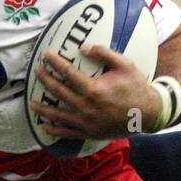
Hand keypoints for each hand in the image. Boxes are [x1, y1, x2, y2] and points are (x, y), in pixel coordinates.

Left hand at [31, 44, 156, 140]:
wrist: (148, 114)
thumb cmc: (137, 87)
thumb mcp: (125, 65)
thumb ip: (104, 53)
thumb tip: (83, 48)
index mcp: (94, 90)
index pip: (68, 73)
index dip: (55, 63)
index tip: (47, 55)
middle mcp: (86, 107)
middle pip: (58, 91)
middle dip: (45, 79)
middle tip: (36, 71)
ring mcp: (86, 122)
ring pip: (58, 115)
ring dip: (43, 108)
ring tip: (31, 103)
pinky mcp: (89, 133)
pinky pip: (67, 133)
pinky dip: (55, 130)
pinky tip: (45, 125)